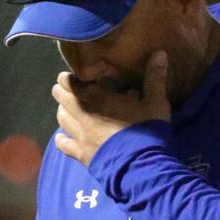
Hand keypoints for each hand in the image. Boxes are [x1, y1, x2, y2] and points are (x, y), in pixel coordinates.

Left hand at [53, 50, 170, 165]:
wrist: (141, 167)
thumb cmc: (148, 130)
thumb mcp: (156, 102)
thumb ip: (154, 77)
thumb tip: (160, 52)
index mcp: (95, 98)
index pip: (68, 80)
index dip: (71, 77)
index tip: (82, 77)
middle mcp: (81, 114)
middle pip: (60, 97)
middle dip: (65, 91)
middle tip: (77, 91)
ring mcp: (79, 136)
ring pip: (61, 118)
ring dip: (65, 112)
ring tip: (73, 110)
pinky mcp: (81, 155)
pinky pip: (64, 145)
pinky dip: (62, 139)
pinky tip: (64, 138)